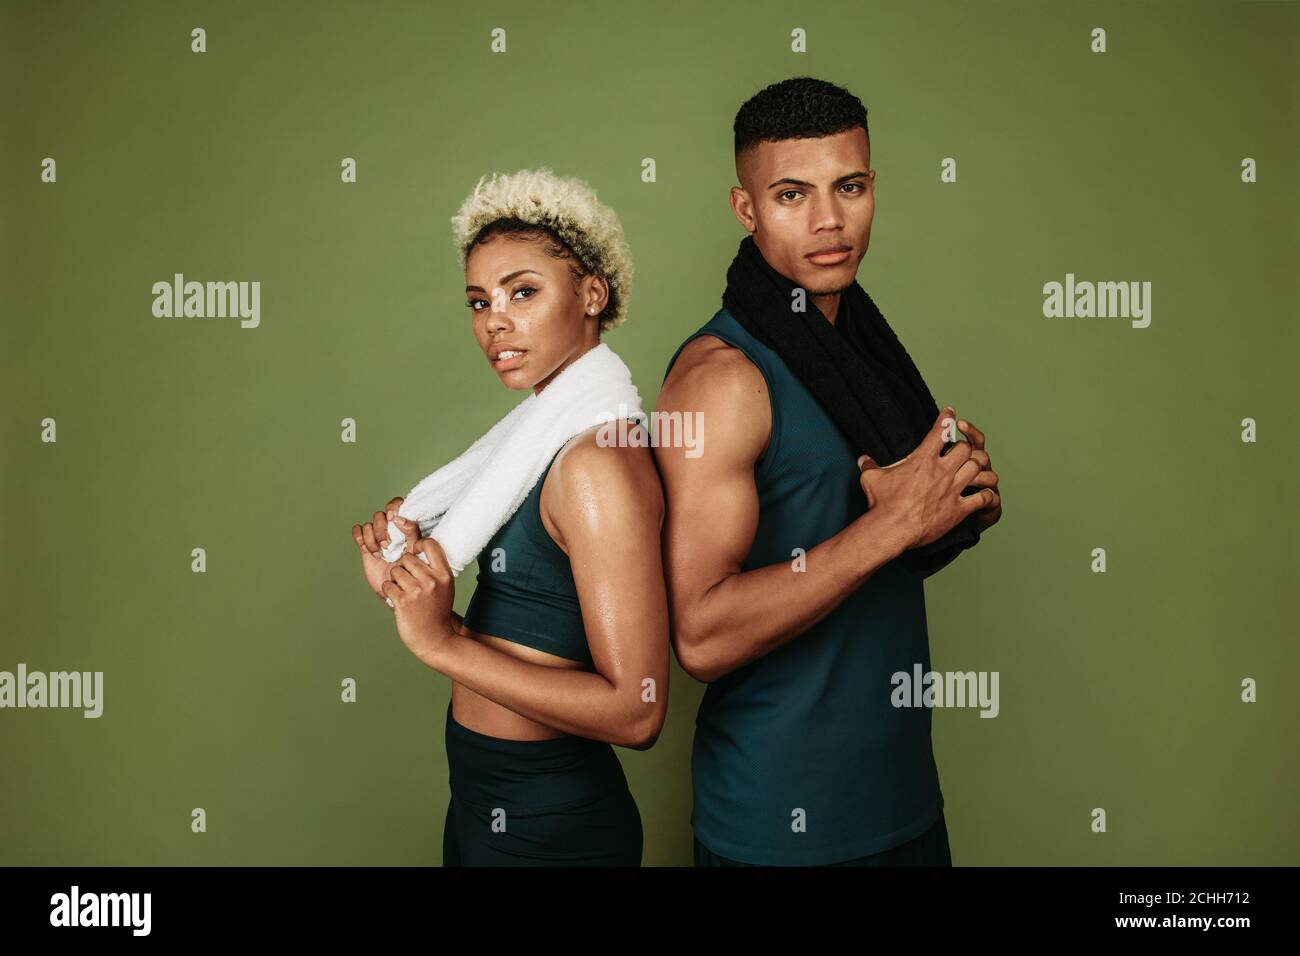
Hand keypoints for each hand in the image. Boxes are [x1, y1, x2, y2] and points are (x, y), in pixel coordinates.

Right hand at [351, 496, 405, 600]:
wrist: (398, 588)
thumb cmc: (411, 570)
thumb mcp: (415, 550)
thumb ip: (412, 531)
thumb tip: (398, 518)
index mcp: (404, 525)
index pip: (396, 504)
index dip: (392, 507)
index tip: (393, 519)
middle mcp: (390, 528)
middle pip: (379, 515)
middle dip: (381, 530)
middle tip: (387, 546)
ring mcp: (376, 536)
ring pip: (368, 524)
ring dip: (372, 539)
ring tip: (380, 554)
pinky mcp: (365, 544)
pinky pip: (357, 530)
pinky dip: (361, 538)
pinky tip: (368, 550)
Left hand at [381, 538, 456, 661]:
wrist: (434, 639)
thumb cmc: (437, 612)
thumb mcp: (445, 588)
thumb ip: (435, 570)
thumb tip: (419, 549)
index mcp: (444, 575)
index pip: (430, 544)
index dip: (419, 544)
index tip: (415, 553)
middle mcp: (431, 581)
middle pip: (407, 558)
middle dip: (402, 566)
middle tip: (406, 579)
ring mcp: (417, 591)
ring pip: (395, 571)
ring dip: (394, 580)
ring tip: (402, 590)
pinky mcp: (402, 602)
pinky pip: (387, 585)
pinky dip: (388, 591)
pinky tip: (396, 599)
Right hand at [857, 406, 995, 550]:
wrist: (891, 528)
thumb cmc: (881, 503)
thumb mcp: (871, 478)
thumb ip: (870, 465)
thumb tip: (863, 459)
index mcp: (922, 459)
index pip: (940, 431)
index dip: (947, 418)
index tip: (950, 412)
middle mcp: (941, 471)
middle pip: (965, 448)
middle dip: (964, 448)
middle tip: (959, 452)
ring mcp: (952, 489)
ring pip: (977, 469)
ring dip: (975, 468)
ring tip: (972, 470)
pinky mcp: (958, 509)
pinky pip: (982, 498)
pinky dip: (985, 495)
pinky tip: (983, 495)